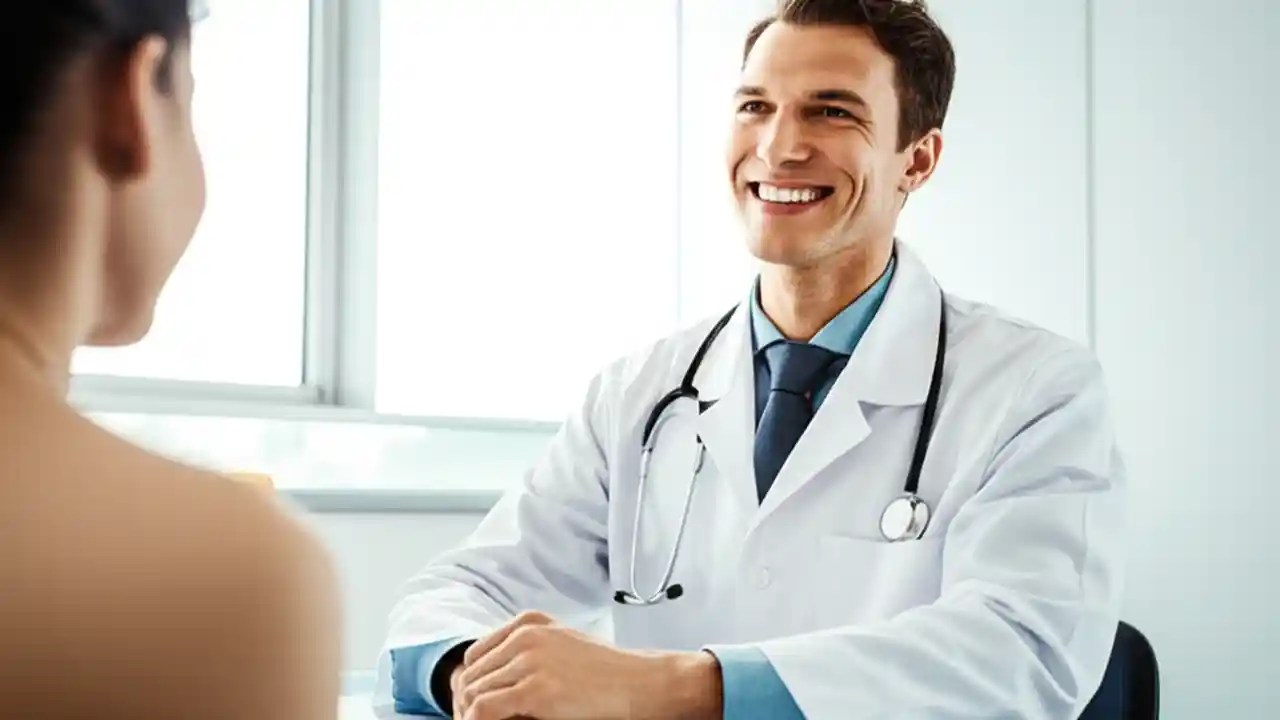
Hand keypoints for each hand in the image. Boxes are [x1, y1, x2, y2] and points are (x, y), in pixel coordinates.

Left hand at [452, 611, 721, 719]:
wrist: (644, 684)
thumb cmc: (609, 673)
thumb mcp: (562, 647)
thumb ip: (528, 653)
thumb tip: (487, 683)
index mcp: (529, 622)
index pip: (475, 655)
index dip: (470, 686)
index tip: (474, 709)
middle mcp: (525, 635)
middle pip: (471, 676)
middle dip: (468, 704)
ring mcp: (530, 661)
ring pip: (473, 693)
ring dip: (473, 715)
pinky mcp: (535, 690)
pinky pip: (483, 710)